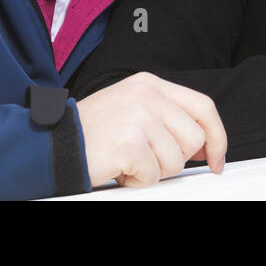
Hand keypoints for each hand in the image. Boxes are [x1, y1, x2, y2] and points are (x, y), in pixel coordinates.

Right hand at [76, 72, 226, 187]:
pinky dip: (136, 181)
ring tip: (126, 161)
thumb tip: (206, 147)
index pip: (203, 107)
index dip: (217, 136)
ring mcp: (138, 117)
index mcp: (150, 84)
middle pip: (194, 138)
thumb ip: (168, 119)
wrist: (48, 144)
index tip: (216, 160)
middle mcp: (147, 95)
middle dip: (175, 159)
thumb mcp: (132, 110)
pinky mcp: (129, 143)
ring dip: (152, 172)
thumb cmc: (91, 133)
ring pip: (176, 161)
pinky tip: (116, 168)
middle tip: (145, 158)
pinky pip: (153, 175)